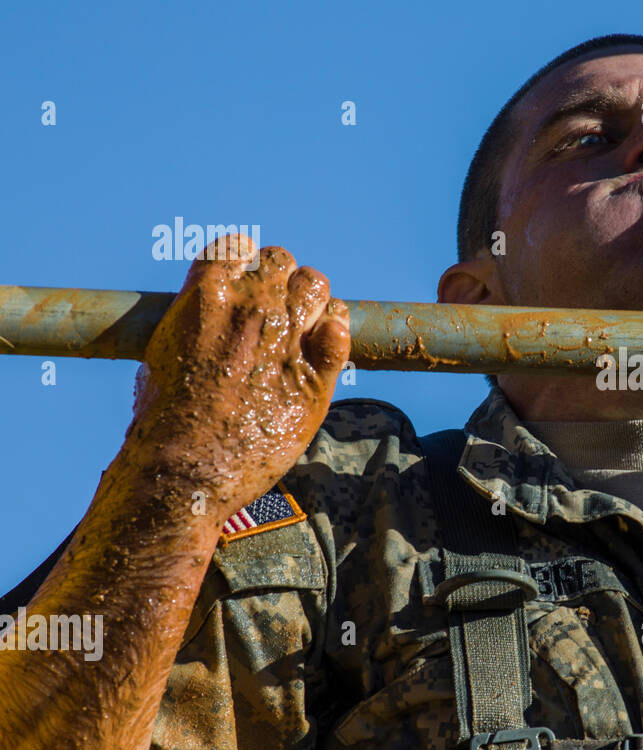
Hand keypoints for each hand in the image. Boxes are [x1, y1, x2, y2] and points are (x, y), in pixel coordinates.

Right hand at [126, 234, 349, 520]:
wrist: (185, 469)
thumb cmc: (163, 419)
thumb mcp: (163, 353)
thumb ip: (195, 323)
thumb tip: (208, 317)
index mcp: (206, 296)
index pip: (236, 248)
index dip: (244, 260)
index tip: (246, 276)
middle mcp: (250, 307)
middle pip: (281, 262)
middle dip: (280, 279)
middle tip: (277, 307)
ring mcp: (286, 338)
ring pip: (315, 285)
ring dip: (311, 297)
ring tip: (304, 322)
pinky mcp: (315, 374)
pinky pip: (340, 328)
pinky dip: (337, 328)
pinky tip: (326, 341)